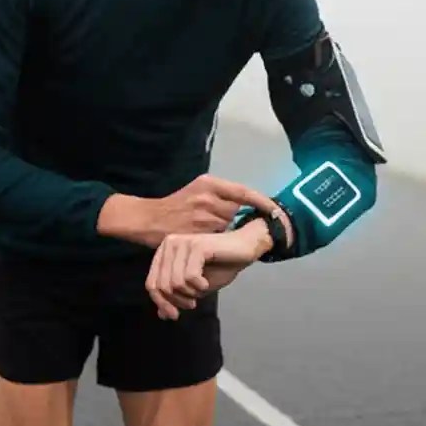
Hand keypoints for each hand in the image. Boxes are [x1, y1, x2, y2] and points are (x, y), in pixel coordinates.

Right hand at [97, 174, 277, 247]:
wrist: (149, 219)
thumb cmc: (176, 205)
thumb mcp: (198, 190)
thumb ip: (220, 196)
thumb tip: (247, 205)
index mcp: (209, 183)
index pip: (244, 192)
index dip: (263, 203)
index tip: (277, 212)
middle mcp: (208, 196)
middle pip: (235, 212)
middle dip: (231, 218)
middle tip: (217, 222)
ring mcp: (203, 216)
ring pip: (226, 226)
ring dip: (222, 231)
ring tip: (205, 230)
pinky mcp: (197, 233)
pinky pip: (216, 239)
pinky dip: (215, 242)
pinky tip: (205, 240)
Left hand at [144, 221, 273, 319]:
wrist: (243, 249)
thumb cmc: (219, 266)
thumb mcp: (194, 288)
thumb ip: (177, 298)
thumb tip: (161, 315)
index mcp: (164, 252)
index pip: (151, 284)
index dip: (161, 303)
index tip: (175, 315)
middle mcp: (169, 244)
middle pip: (162, 285)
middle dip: (177, 301)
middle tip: (192, 304)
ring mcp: (182, 243)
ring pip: (175, 283)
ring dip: (190, 294)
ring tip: (201, 290)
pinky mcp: (196, 246)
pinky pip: (190, 277)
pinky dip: (199, 286)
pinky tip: (206, 282)